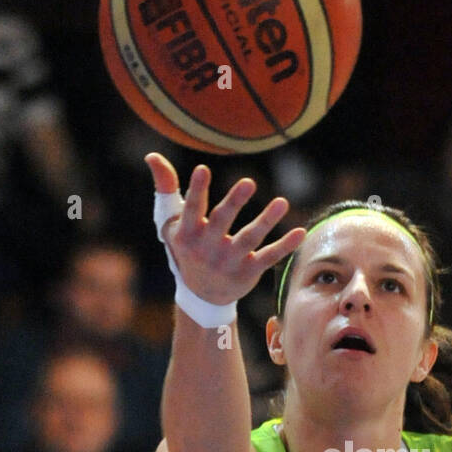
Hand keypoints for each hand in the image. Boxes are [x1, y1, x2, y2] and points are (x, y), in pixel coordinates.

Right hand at [146, 153, 305, 305]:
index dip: (197, 190)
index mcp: (188, 233)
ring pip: (249, 238)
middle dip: (234, 202)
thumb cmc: (188, 248)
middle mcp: (208, 247)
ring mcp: (229, 261)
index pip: (192, 209)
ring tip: (282, 202)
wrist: (202, 295)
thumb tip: (152, 157)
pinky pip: (269, 257)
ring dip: (266, 221)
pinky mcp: (249, 272)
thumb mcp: (173, 222)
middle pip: (221, 222)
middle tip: (248, 182)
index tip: (203, 169)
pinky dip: (285, 246)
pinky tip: (299, 231)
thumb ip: (167, 188)